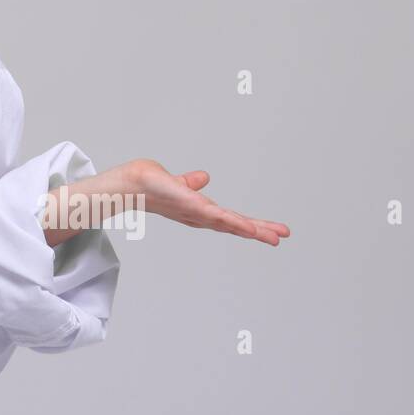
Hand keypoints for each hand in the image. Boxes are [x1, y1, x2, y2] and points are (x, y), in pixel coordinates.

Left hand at [126, 159, 289, 245]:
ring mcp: (197, 213)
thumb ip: (191, 184)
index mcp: (200, 210)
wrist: (131, 183)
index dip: (250, 225)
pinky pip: (216, 216)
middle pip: (234, 225)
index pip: (230, 219)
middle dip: (259, 232)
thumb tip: (203, 177)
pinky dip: (233, 222)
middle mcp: (200, 215)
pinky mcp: (192, 207)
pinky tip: (249, 228)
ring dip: (252, 230)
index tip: (272, 229)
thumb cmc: (149, 184)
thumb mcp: (178, 184)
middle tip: (282, 236)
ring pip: (230, 223)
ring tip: (274, 236)